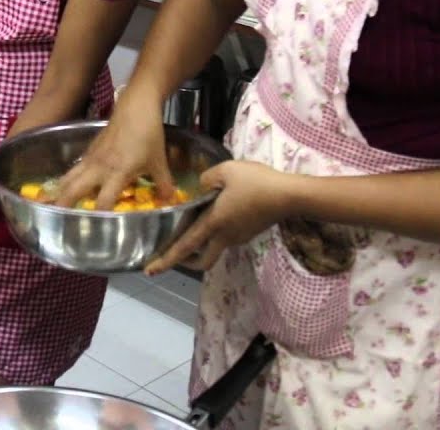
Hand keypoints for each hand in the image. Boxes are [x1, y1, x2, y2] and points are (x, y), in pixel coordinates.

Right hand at [56, 85, 176, 209]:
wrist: (137, 105)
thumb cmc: (149, 133)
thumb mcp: (159, 161)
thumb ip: (163, 183)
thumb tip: (169, 200)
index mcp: (117, 172)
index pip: (103, 201)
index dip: (99, 217)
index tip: (97, 230)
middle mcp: (99, 167)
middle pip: (74, 189)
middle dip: (64, 204)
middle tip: (59, 218)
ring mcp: (92, 156)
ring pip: (70, 176)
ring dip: (62, 190)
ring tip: (56, 204)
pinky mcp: (90, 148)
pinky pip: (77, 167)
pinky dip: (71, 177)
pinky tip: (73, 183)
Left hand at [145, 160, 297, 275]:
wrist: (290, 195)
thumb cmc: (257, 182)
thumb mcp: (226, 171)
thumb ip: (206, 179)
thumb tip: (200, 187)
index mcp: (214, 223)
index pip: (185, 246)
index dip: (166, 259)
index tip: (150, 270)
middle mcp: (225, 236)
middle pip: (201, 261)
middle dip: (183, 262)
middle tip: (171, 255)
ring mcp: (238, 237)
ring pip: (213, 248)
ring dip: (199, 244)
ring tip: (190, 226)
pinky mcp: (248, 233)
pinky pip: (225, 238)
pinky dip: (214, 233)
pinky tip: (215, 214)